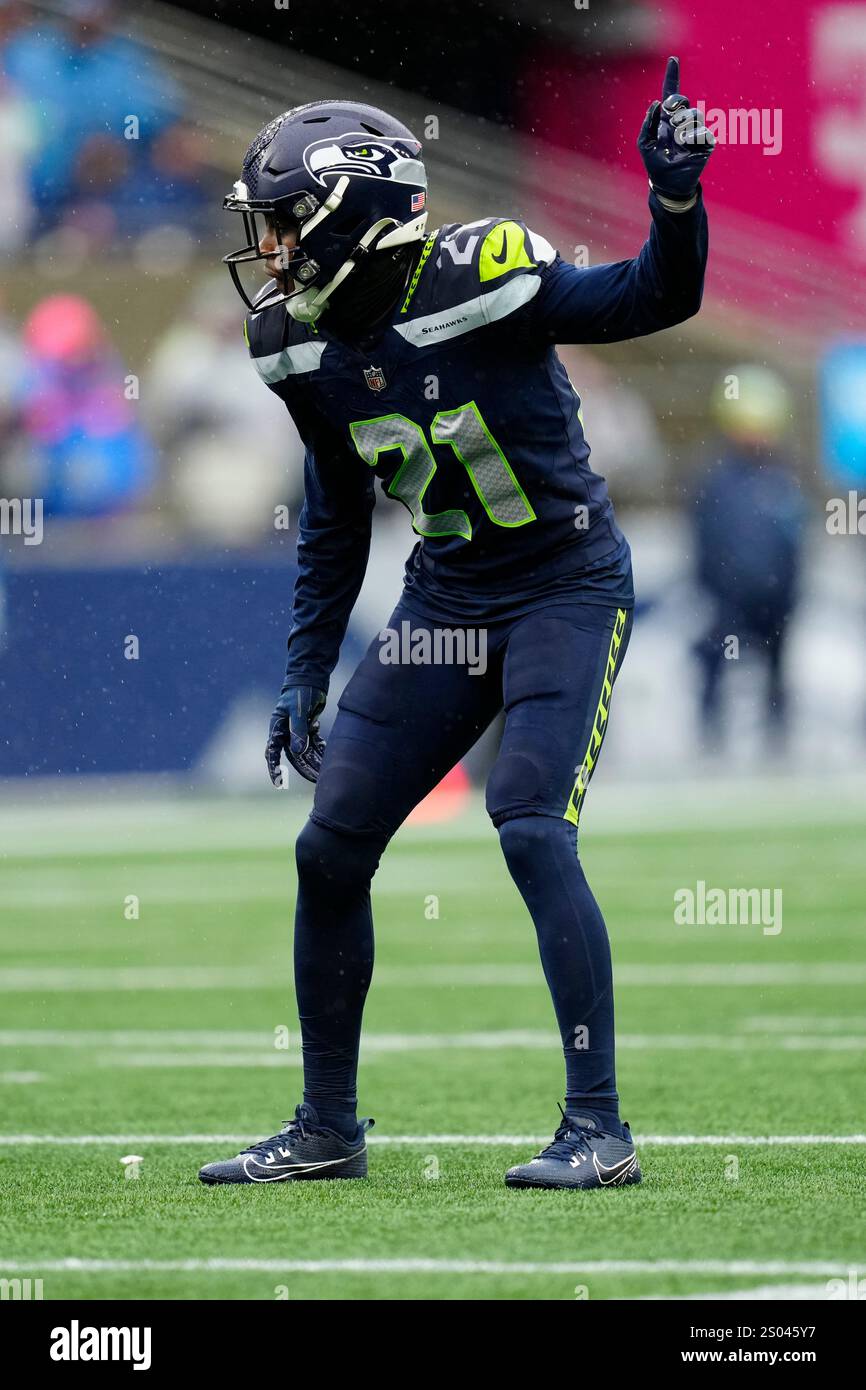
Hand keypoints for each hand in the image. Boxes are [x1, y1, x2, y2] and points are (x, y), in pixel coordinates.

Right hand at [265, 685, 325, 785]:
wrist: (310, 678)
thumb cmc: (300, 692)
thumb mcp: (298, 710)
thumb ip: (298, 730)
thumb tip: (297, 751)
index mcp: (278, 727)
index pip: (273, 751)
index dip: (274, 767)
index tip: (277, 781)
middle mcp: (286, 731)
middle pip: (293, 754)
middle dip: (303, 767)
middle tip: (314, 780)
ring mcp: (298, 730)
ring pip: (305, 750)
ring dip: (314, 760)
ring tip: (324, 773)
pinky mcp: (309, 727)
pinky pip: (314, 743)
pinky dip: (320, 750)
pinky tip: (327, 758)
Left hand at [638, 56, 714, 204]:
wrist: (668, 184)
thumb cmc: (655, 164)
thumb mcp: (644, 143)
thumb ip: (648, 123)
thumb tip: (656, 103)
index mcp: (668, 118)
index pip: (671, 92)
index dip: (672, 76)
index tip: (672, 60)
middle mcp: (683, 121)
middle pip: (683, 100)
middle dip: (675, 106)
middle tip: (670, 119)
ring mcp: (695, 131)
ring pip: (695, 114)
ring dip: (683, 125)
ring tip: (677, 139)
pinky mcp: (706, 143)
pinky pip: (703, 131)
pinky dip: (693, 136)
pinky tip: (686, 144)